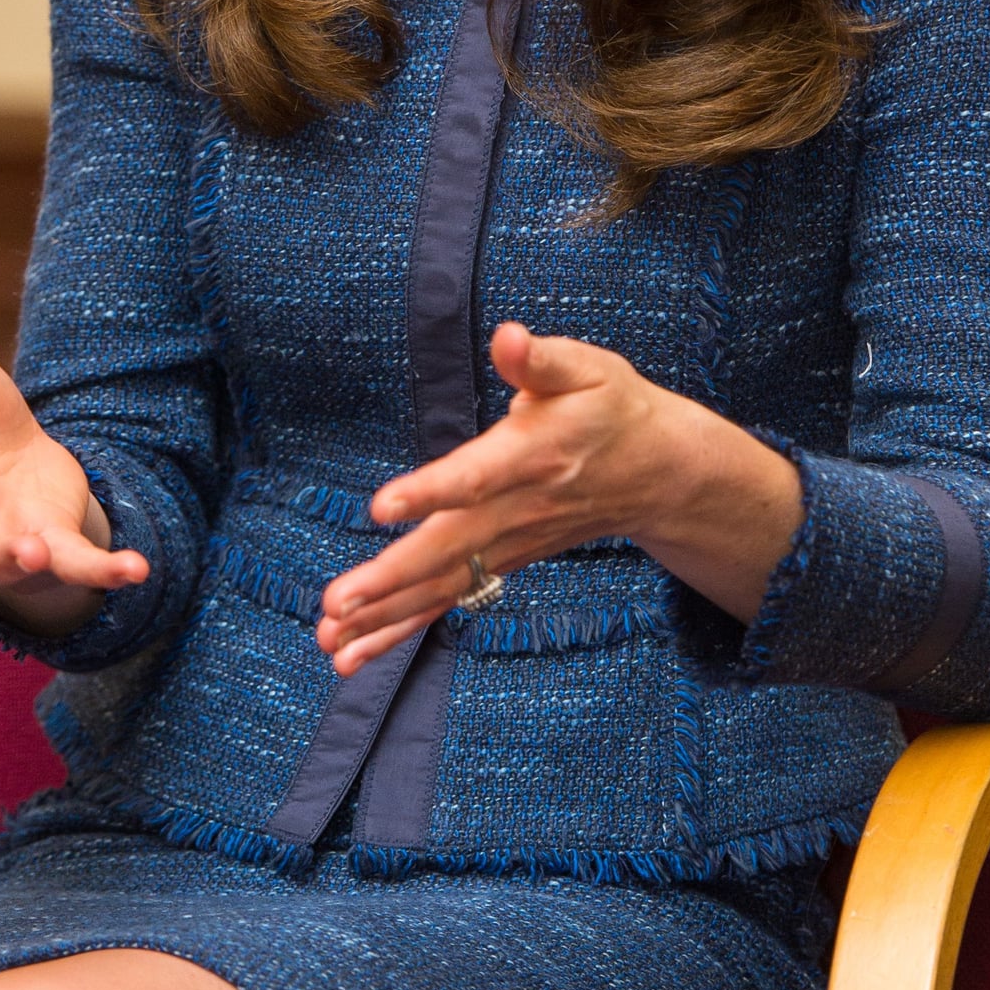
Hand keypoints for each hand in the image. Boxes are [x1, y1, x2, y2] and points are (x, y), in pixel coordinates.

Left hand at [317, 322, 692, 674]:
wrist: (657, 472)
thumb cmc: (613, 409)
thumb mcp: (588, 369)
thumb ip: (541, 359)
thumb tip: (507, 336)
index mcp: (533, 454)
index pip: (477, 478)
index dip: (431, 491)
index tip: (382, 507)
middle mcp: (518, 509)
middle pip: (450, 549)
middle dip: (392, 578)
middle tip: (338, 603)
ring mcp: (510, 543)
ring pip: (444, 586)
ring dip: (386, 616)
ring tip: (332, 643)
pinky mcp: (501, 561)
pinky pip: (448, 600)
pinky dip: (400, 629)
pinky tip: (355, 653)